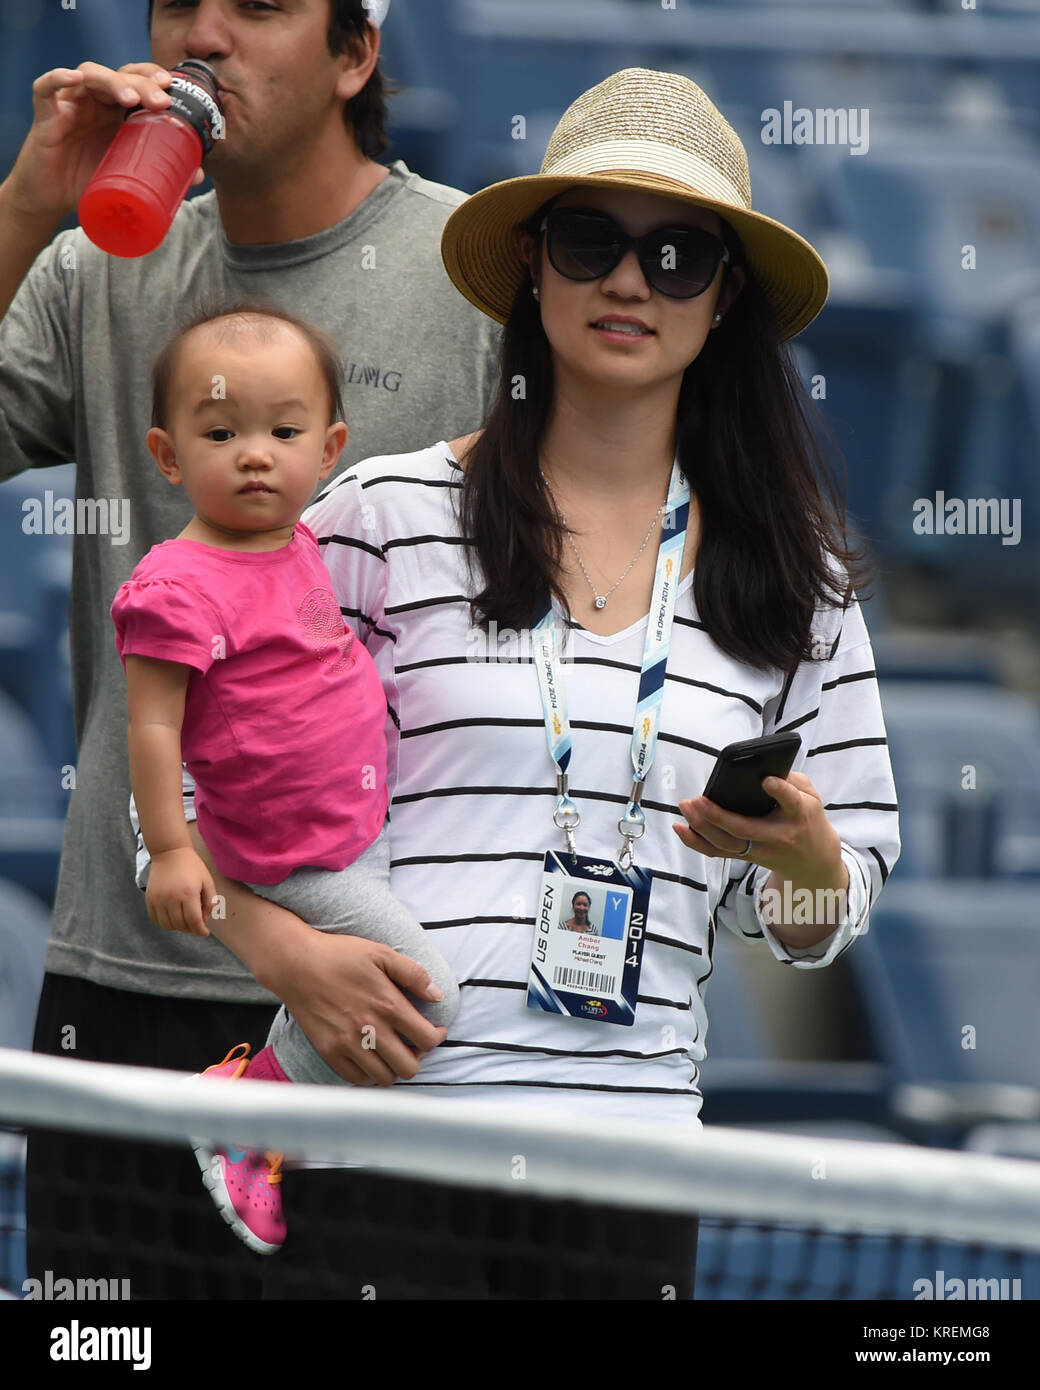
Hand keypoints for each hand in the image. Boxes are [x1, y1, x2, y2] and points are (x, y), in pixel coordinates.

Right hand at [4, 61, 204, 223]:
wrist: (52, 199)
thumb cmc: (90, 181)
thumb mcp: (128, 177)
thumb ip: (159, 172)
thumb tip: (200, 175)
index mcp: (116, 110)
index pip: (135, 81)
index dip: (152, 78)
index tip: (172, 87)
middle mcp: (95, 100)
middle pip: (118, 76)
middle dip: (142, 83)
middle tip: (161, 99)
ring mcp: (70, 104)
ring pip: (90, 75)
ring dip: (112, 81)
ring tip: (131, 98)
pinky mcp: (46, 114)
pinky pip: (45, 88)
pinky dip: (57, 78)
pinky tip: (73, 79)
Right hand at [145, 845, 217, 936]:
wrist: (169, 852)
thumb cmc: (192, 866)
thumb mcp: (207, 880)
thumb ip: (210, 901)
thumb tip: (205, 919)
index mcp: (188, 894)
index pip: (194, 921)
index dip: (201, 930)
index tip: (205, 932)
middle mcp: (171, 898)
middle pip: (181, 925)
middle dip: (191, 929)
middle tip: (196, 925)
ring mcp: (159, 899)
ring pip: (167, 925)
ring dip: (178, 927)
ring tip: (185, 921)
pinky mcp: (150, 899)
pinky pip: (156, 919)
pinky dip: (165, 923)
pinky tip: (172, 918)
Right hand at [265, 932, 448, 1087]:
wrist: (296, 964)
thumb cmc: (339, 954)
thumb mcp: (381, 953)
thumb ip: (413, 974)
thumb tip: (437, 996)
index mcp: (387, 1005)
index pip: (426, 1039)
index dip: (437, 1038)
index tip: (435, 1031)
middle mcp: (369, 1029)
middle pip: (409, 1067)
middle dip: (419, 1057)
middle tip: (414, 1043)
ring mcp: (347, 1044)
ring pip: (384, 1078)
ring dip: (394, 1067)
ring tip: (393, 1051)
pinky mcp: (328, 1051)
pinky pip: (356, 1079)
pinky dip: (369, 1074)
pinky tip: (371, 1058)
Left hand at [672, 770, 845, 889]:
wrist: (814, 861)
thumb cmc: (808, 819)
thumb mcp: (811, 797)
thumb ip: (792, 781)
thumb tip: (764, 767)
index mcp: (798, 815)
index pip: (791, 802)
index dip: (779, 791)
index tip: (766, 780)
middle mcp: (778, 835)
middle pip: (745, 830)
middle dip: (718, 816)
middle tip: (698, 800)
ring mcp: (761, 850)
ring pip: (727, 844)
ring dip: (702, 828)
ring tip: (686, 807)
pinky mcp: (747, 857)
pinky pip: (717, 852)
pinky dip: (696, 842)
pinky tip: (680, 828)